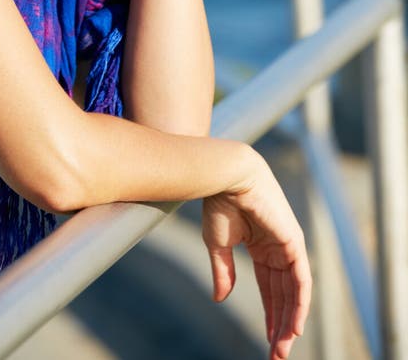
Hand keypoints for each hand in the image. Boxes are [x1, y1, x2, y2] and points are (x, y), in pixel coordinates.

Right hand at [202, 153, 310, 359]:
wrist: (226, 177)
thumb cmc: (220, 203)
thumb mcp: (218, 244)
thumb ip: (224, 272)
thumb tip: (221, 298)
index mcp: (261, 247)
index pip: (270, 289)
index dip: (270, 315)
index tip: (268, 341)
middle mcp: (278, 248)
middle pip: (284, 295)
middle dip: (281, 326)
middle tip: (276, 354)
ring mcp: (288, 245)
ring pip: (294, 292)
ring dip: (290, 322)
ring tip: (282, 348)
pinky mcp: (294, 242)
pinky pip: (301, 280)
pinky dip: (300, 304)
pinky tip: (295, 326)